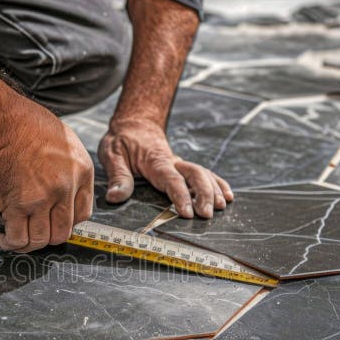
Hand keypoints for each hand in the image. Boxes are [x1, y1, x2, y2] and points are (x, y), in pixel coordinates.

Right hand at [0, 98, 93, 251]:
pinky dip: (8, 242)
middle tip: (29, 230)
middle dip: (45, 236)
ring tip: (11, 236)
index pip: (83, 214)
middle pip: (62, 232)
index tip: (51, 221)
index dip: (65, 223)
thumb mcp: (64, 141)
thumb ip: (67, 170)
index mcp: (82, 172)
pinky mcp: (19, 205)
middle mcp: (67, 188)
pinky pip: (18, 237)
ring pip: (41, 240)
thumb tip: (59, 194)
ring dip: (26, 243)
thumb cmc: (25, 124)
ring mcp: (44, 199)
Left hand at [98, 118, 233, 218]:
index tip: (188, 213)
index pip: (172, 180)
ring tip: (221, 207)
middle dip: (204, 194)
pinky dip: (218, 184)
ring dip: (214, 191)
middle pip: (195, 175)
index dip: (181, 196)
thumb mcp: (112, 155)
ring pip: (203, 174)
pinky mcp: (183, 168)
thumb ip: (117, 177)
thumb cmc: (122, 141)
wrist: (134, 124)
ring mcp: (180, 164)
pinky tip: (227, 196)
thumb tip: (115, 197)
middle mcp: (172, 162)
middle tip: (207, 214)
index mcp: (155, 161)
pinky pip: (205, 174)